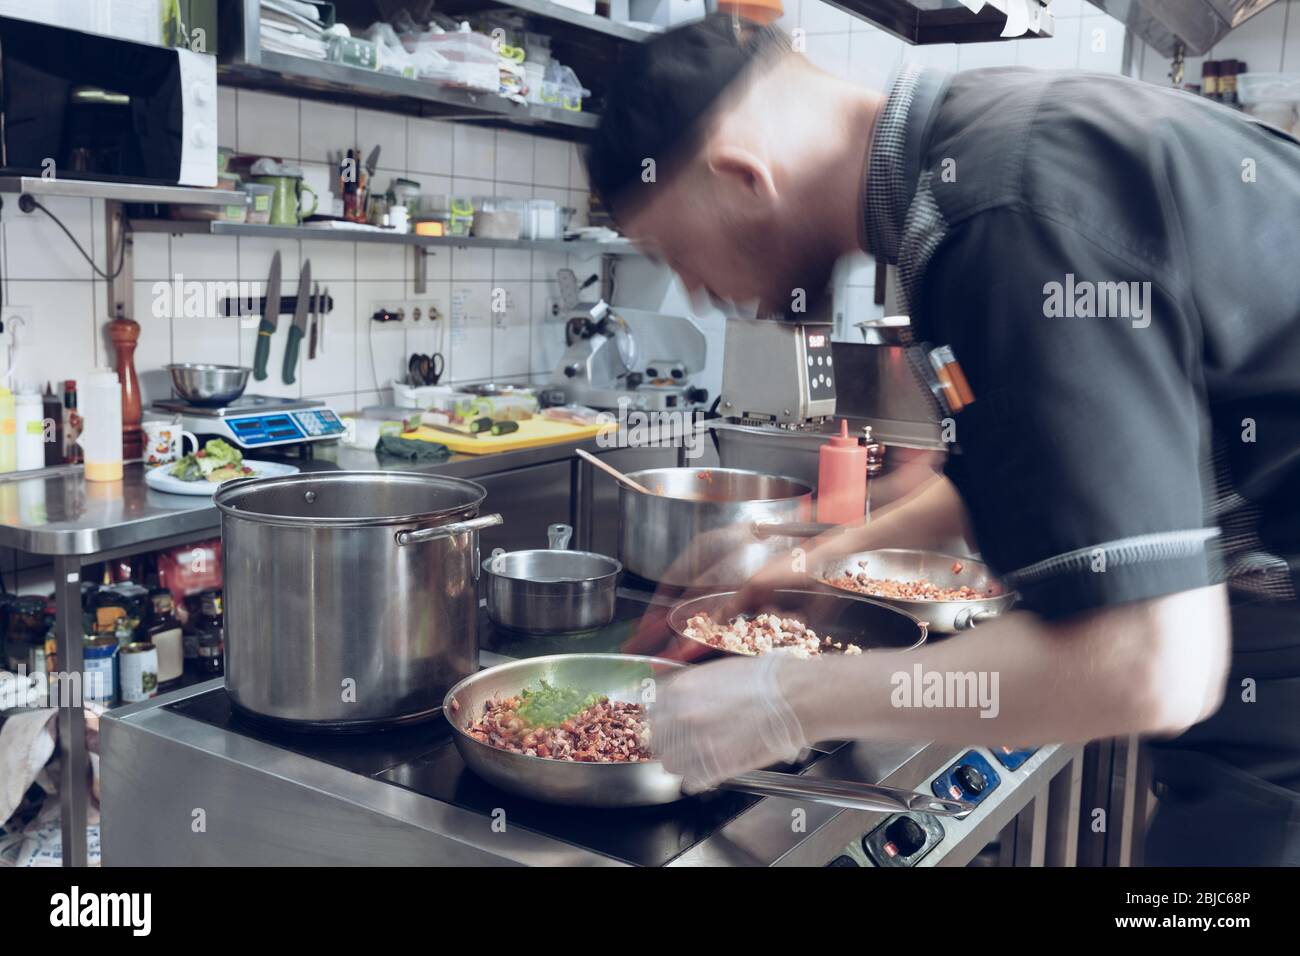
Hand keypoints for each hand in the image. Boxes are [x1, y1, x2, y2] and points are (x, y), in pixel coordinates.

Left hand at [649, 654, 811, 792]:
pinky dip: (699, 780)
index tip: (670, 728)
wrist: (794, 695)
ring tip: (699, 761)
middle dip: (671, 744)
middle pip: (658, 740)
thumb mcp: (719, 672)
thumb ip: (694, 688)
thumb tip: (685, 701)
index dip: (663, 722)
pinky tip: (710, 773)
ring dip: (683, 764)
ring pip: (671, 764)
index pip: (652, 712)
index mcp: (681, 688)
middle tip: (686, 747)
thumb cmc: (765, 679)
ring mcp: (696, 742)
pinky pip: (692, 781)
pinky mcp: (715, 765)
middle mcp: (681, 715)